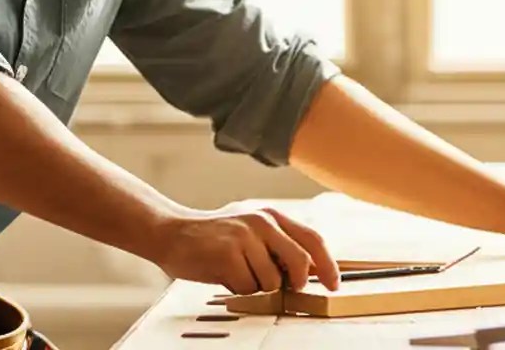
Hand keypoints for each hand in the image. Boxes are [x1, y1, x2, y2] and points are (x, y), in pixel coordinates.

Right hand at [148, 203, 340, 295]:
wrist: (170, 232)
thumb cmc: (213, 237)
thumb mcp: (249, 230)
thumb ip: (277, 244)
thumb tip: (311, 271)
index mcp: (270, 215)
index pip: (312, 238)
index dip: (328, 265)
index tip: (334, 284)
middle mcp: (260, 221)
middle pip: (299, 263)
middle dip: (295, 283)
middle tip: (284, 287)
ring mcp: (244, 237)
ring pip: (272, 282)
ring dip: (257, 286)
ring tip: (237, 272)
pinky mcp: (227, 254)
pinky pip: (248, 288)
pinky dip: (238, 289)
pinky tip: (223, 274)